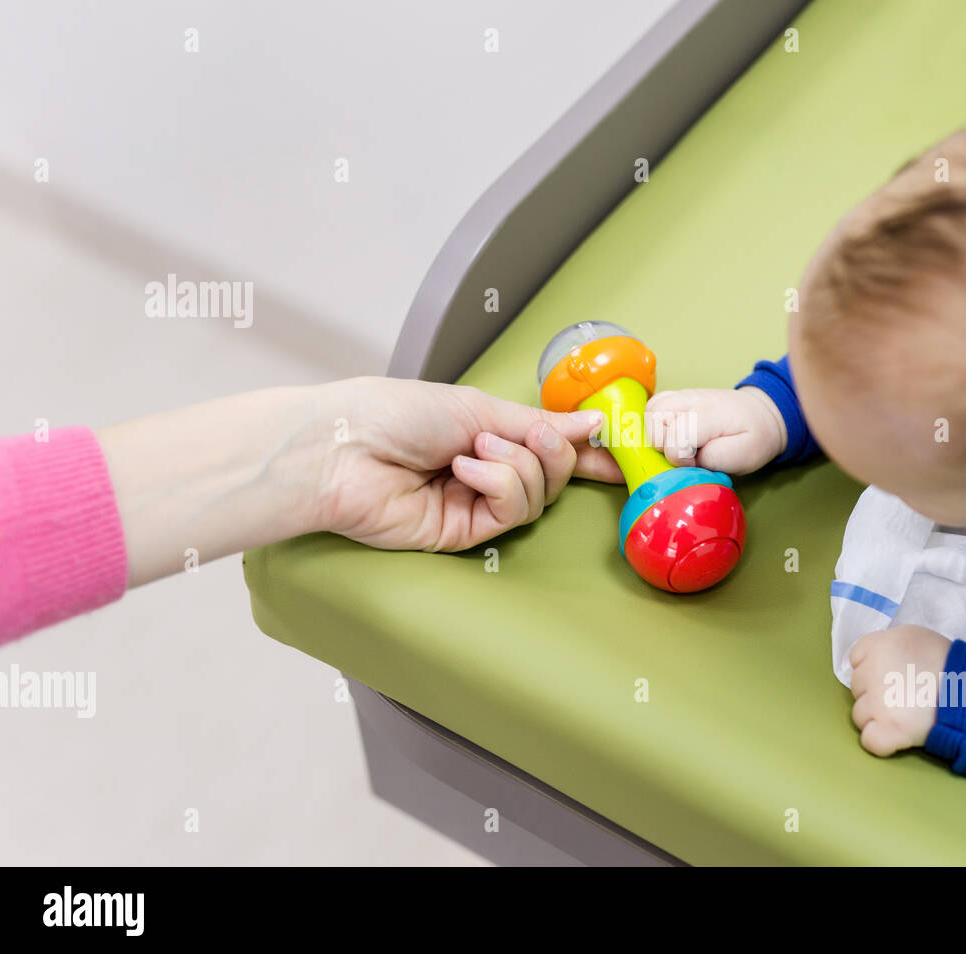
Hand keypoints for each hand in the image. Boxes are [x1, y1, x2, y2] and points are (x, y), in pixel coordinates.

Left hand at [98, 377, 618, 585]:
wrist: (340, 447)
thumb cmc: (391, 414)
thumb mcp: (475, 406)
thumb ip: (536, 424)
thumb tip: (591, 426)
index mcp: (484, 436)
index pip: (548, 448)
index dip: (587, 452)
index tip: (625, 449)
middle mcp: (483, 473)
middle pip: (552, 475)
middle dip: (550, 451)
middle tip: (530, 434)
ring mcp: (474, 506)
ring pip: (536, 497)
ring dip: (517, 466)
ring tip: (475, 449)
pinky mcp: (463, 534)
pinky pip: (510, 513)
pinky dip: (499, 485)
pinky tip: (467, 469)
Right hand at [643, 386, 786, 474]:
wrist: (760, 414)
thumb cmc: (753, 437)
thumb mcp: (744, 455)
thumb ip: (715, 460)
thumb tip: (690, 460)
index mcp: (710, 414)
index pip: (676, 436)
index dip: (680, 458)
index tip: (695, 462)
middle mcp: (692, 399)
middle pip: (655, 419)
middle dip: (664, 444)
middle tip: (686, 454)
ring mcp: (682, 395)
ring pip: (650, 411)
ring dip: (656, 434)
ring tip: (677, 444)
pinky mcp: (676, 398)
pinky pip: (652, 407)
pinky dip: (654, 423)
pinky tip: (670, 434)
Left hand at [848, 625, 951, 755]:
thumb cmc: (948, 661)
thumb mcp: (916, 637)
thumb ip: (891, 646)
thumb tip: (881, 660)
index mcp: (878, 645)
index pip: (857, 659)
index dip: (872, 668)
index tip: (893, 675)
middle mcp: (871, 672)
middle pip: (858, 688)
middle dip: (876, 693)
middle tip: (906, 695)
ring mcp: (877, 702)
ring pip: (861, 715)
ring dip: (878, 718)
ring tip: (907, 714)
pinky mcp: (888, 729)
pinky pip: (870, 740)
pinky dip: (880, 742)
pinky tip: (896, 737)